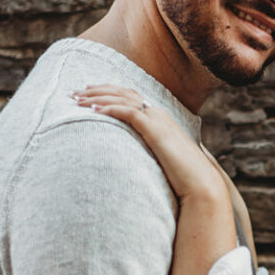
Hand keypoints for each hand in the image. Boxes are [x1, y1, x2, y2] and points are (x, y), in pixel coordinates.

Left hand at [71, 85, 223, 201]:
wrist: (200, 184)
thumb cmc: (183, 178)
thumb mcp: (161, 161)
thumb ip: (147, 154)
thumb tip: (131, 161)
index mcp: (160, 118)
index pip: (130, 97)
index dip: (108, 92)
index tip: (88, 94)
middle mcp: (158, 113)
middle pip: (123, 92)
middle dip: (97, 90)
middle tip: (74, 93)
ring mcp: (158, 119)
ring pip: (123, 98)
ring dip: (98, 97)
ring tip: (78, 100)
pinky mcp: (155, 129)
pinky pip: (128, 112)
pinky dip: (110, 108)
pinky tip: (94, 110)